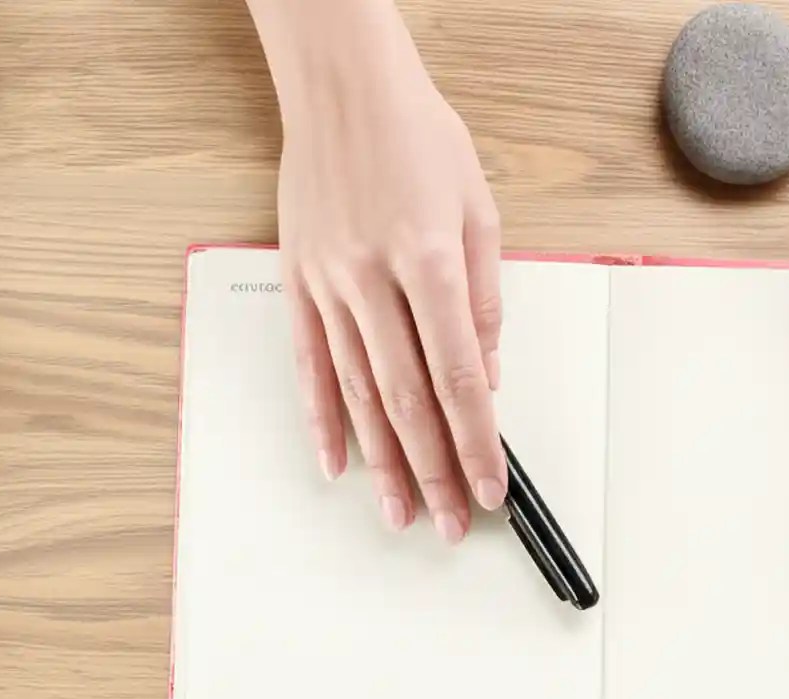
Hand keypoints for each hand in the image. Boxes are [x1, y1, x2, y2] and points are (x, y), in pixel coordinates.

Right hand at [250, 0, 506, 542]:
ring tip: (399, 511)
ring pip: (355, 393)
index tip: (491, 484)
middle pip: (406, 399)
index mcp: (427, 261)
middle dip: (433, 470)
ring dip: (381, 461)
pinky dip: (322, 418)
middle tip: (452, 520)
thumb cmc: (419, 137)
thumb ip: (485, 300)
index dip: (475, 441)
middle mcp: (371, 279)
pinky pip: (308, 363)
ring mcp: (326, 284)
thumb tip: (486, 375)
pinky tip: (337, 461)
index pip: (458, 377)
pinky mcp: (298, 281)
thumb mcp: (479, 210)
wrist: (343, 88)